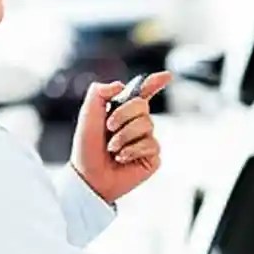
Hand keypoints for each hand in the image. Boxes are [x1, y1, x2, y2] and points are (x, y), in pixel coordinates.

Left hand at [69, 71, 170, 203]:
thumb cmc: (86, 148)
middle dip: (123, 115)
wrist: (89, 177)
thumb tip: (120, 85)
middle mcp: (137, 124)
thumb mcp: (87, 115)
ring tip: (113, 149)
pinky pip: (150, 144)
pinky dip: (132, 151)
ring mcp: (146, 139)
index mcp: (123, 111)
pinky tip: (122, 159)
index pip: (143, 93)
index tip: (167, 76)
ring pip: (146, 125)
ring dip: (124, 136)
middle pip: (143, 106)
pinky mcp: (152, 156)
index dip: (155, 83)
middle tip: (109, 128)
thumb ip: (99, 93)